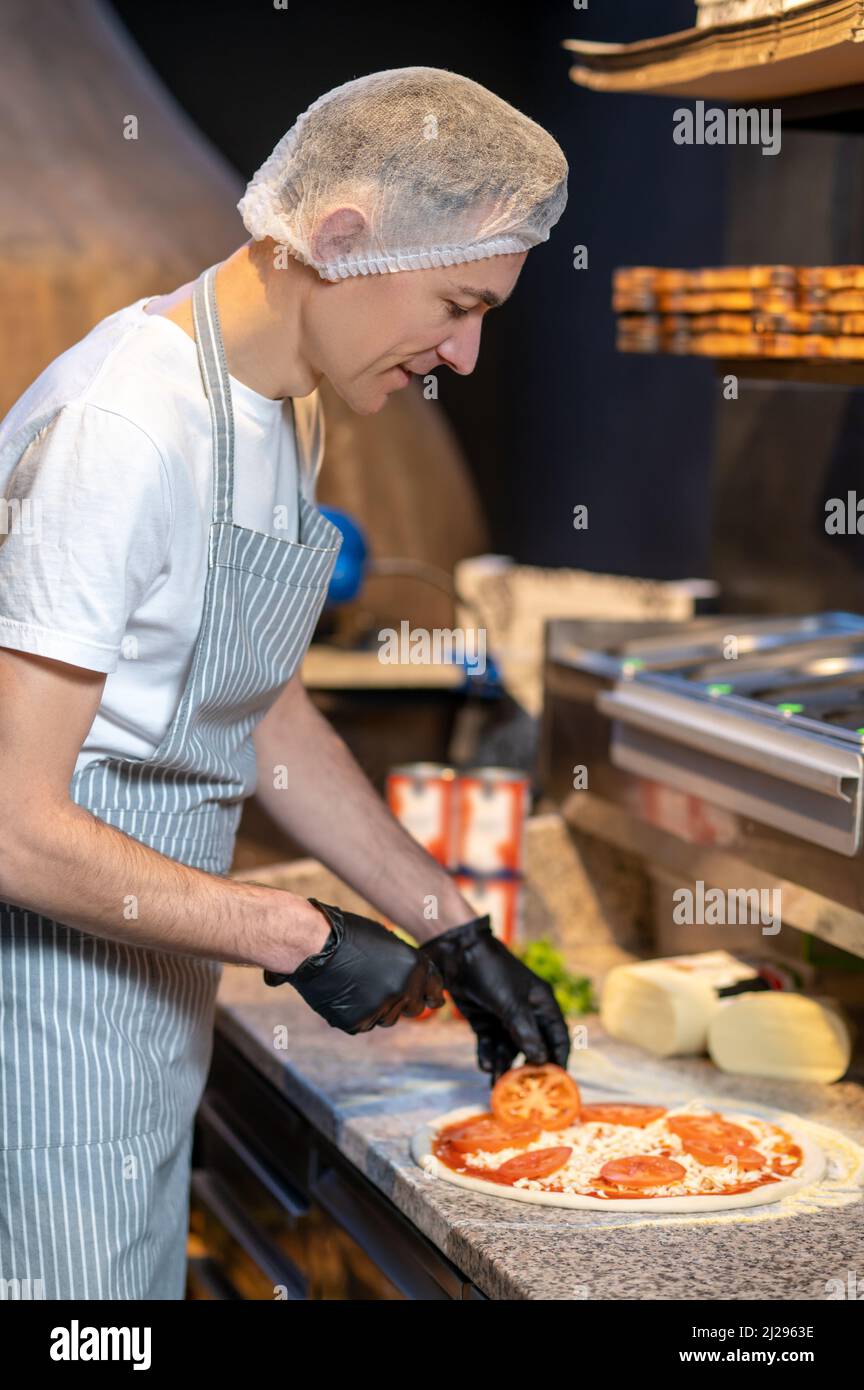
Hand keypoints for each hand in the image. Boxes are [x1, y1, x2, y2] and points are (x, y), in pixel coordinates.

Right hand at [264, 898, 444, 1033]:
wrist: (314, 944)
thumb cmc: (347, 935)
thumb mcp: (386, 942)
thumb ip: (404, 965)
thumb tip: (415, 981)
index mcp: (415, 966)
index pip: (436, 990)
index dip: (433, 996)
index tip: (433, 1001)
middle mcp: (404, 989)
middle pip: (414, 1009)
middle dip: (402, 1003)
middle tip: (382, 990)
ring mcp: (382, 1009)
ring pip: (387, 1019)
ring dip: (377, 1009)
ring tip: (355, 986)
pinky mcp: (359, 1023)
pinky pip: (362, 1024)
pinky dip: (354, 1014)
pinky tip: (341, 994)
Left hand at [420, 916, 570, 1083]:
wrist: (457, 952)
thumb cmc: (492, 971)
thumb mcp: (511, 1003)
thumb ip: (525, 1032)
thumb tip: (541, 1060)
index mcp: (542, 1004)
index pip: (557, 1037)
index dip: (558, 1060)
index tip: (557, 1085)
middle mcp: (526, 1012)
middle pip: (532, 1047)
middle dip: (527, 1069)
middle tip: (523, 1093)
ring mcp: (504, 1017)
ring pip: (509, 1049)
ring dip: (504, 1066)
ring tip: (497, 1086)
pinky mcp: (484, 1020)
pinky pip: (490, 1043)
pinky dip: (488, 1055)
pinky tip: (485, 1066)